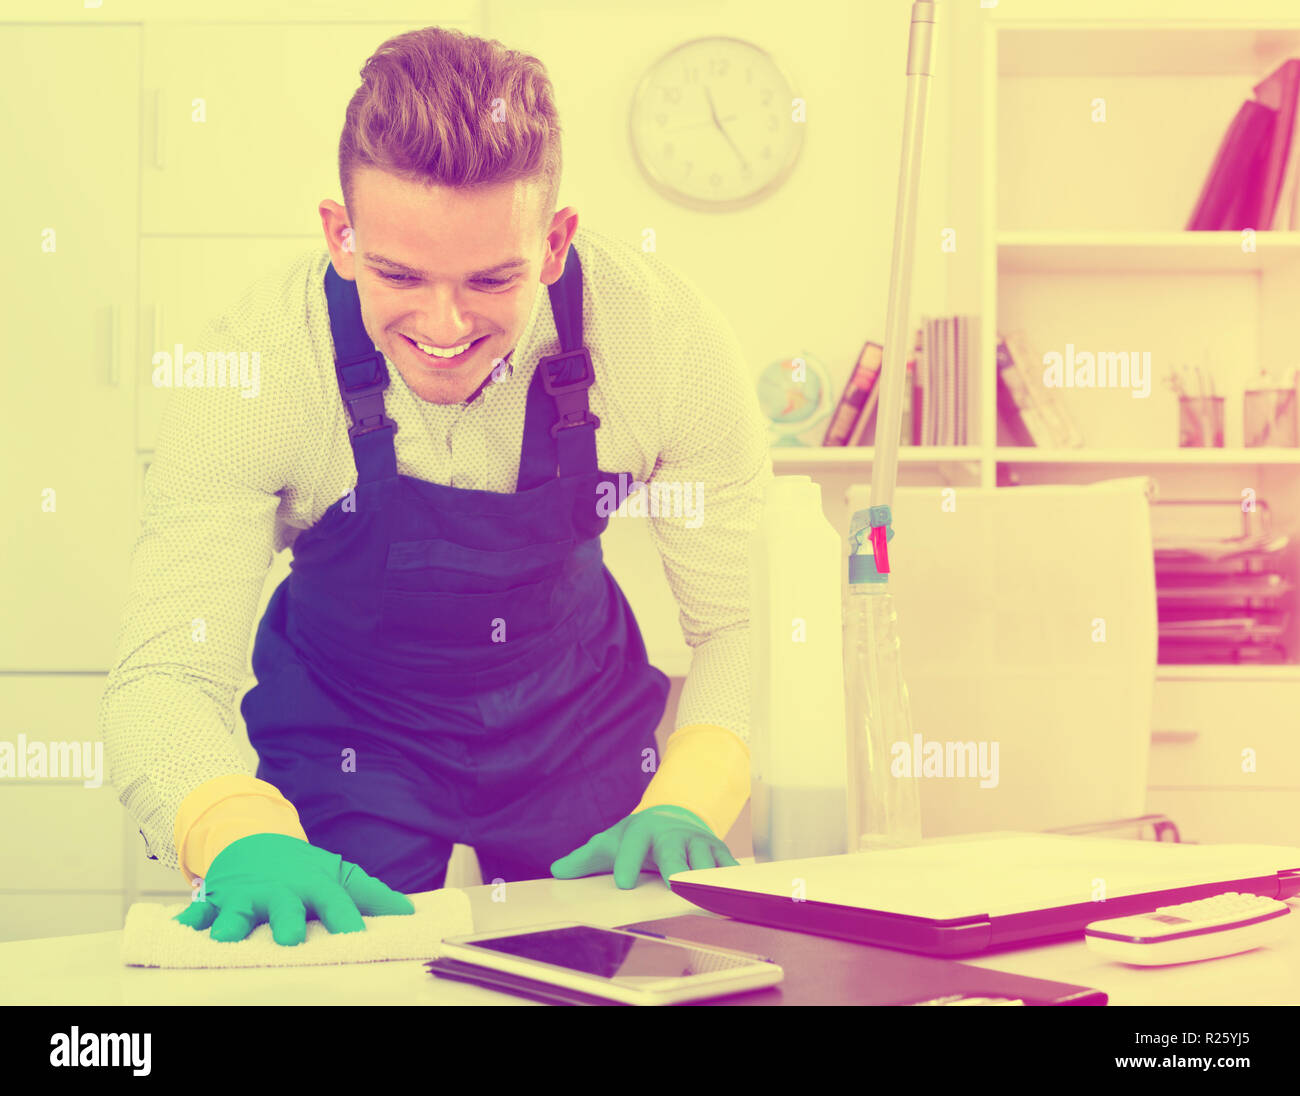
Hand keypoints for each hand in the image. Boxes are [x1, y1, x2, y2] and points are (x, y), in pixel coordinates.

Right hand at [174, 833, 413, 945]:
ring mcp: (246, 895)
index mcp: (313, 886)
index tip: (358, 936)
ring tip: (225, 937)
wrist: (257, 842)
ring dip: (231, 922)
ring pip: (238, 910)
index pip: (334, 902)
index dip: (347, 918)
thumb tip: (409, 913)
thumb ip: (371, 895)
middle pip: (285, 906)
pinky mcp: (218, 899)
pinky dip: (190, 918)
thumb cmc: (303, 870)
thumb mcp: (339, 876)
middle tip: (290, 938)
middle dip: (286, 921)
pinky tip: (182, 928)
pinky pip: (200, 909)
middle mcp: (280, 891)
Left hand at [550, 805, 737, 889]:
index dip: (628, 862)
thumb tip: (558, 871)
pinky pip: (727, 865)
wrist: (672, 816)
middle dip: (676, 865)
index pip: (634, 843)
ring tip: (709, 894)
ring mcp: (698, 842)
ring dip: (708, 875)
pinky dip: (733, 878)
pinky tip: (737, 894)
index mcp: (643, 830)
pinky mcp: (717, 852)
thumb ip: (584, 858)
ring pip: (706, 857)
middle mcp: (673, 834)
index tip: (623, 882)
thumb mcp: (610, 843)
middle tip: (674, 883)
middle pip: (675, 849)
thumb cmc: (638, 837)